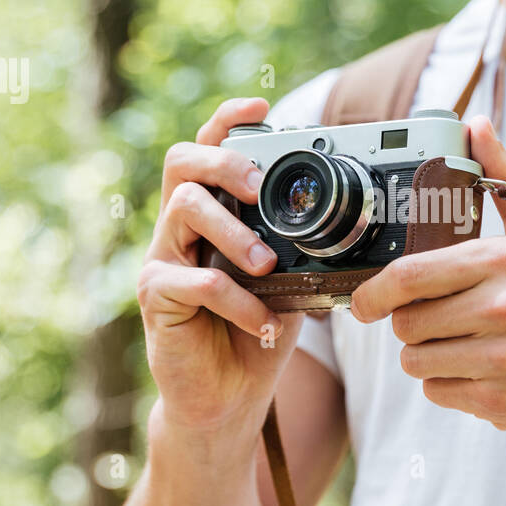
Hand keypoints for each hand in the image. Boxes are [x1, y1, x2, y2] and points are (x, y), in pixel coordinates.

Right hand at [137, 98, 302, 434]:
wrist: (228, 400)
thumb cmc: (257, 332)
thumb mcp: (290, 281)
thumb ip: (301, 246)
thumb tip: (349, 217)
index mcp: (213, 216)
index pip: (209, 150)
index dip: (228, 119)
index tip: (261, 104)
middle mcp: (181, 229)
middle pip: (182, 162)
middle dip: (224, 161)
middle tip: (258, 185)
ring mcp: (164, 261)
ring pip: (184, 209)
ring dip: (233, 231)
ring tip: (267, 264)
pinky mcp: (156, 299)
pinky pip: (196, 281)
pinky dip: (237, 299)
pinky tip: (262, 321)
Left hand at [350, 115, 505, 460]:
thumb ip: (504, 176)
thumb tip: (475, 125)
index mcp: (502, 261)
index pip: (410, 276)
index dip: (373, 292)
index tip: (364, 302)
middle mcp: (500, 308)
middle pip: (406, 323)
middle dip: (413, 324)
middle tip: (440, 320)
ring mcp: (500, 358)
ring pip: (416, 361)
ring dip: (429, 356)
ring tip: (465, 344)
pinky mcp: (498, 401)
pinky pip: (438, 391)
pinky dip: (449, 385)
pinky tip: (481, 370)